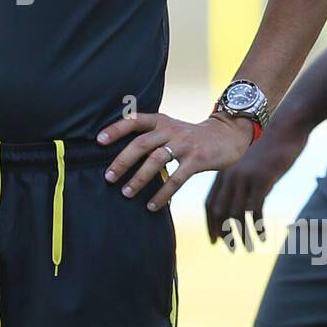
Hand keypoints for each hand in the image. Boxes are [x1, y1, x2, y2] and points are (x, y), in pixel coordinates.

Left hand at [98, 110, 252, 210]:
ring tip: (126, 193)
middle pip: (141, 143)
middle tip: (108, 177)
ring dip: (139, 178)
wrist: (227, 134)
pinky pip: (176, 178)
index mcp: (160, 121)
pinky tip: (152, 205)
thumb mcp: (170, 128)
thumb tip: (121, 157)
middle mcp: (170, 129)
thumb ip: (151, 136)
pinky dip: (162, 193)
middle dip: (122, 161)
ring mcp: (184, 144)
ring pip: (156, 161)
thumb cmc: (191, 136)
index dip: (116, 129)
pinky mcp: (197, 159)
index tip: (99, 141)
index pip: (134, 121)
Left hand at [205, 116, 309, 248]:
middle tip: (228, 248)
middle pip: (219, 211)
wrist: (285, 127)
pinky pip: (255, 210)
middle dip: (222, 232)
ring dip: (241, 234)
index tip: (213, 240)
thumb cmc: (269, 145)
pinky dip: (258, 227)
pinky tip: (263, 237)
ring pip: (237, 214)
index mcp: (224, 172)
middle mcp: (230, 176)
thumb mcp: (248, 162)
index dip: (210, 223)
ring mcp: (245, 178)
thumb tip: (238, 201)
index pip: (210, 203)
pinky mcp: (261, 180)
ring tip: (248, 247)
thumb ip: (240, 179)